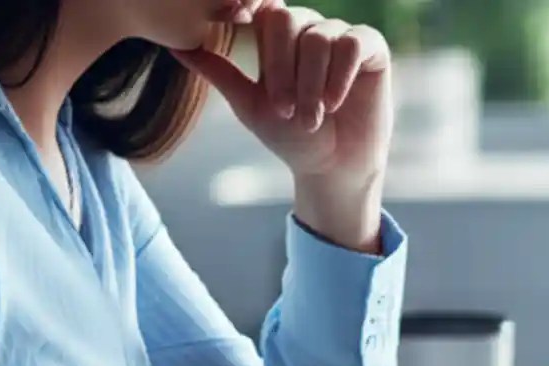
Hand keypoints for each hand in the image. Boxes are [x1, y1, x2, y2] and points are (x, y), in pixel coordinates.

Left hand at [174, 1, 391, 251]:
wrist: (333, 167)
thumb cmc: (292, 137)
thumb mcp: (249, 105)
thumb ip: (218, 73)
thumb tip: (175, 47)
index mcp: (281, 37)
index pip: (264, 13)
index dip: (255, 20)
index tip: (243, 32)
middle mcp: (312, 29)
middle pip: (288, 21)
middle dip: (281, 69)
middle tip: (284, 110)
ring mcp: (342, 36)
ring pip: (319, 38)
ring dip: (310, 83)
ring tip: (312, 118)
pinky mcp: (373, 49)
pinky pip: (353, 44)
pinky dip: (340, 74)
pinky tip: (334, 102)